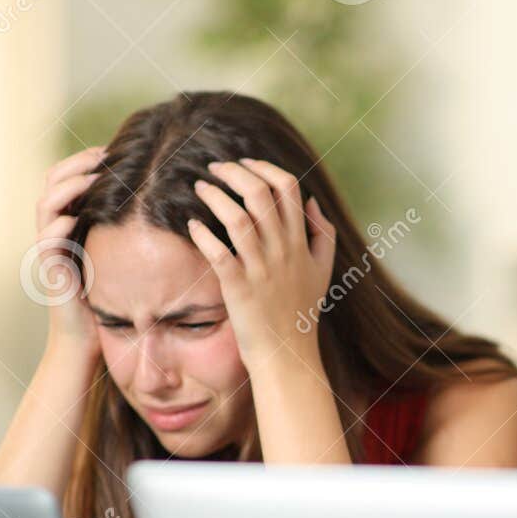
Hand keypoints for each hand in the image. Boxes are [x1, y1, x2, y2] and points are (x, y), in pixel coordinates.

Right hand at [31, 145, 106, 353]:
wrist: (88, 339)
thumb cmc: (111, 297)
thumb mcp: (121, 254)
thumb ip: (126, 227)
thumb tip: (162, 200)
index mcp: (70, 220)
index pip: (67, 175)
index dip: (86, 158)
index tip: (113, 148)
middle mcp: (54, 229)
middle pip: (51, 180)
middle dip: (77, 164)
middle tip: (103, 155)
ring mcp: (49, 249)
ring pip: (44, 205)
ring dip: (67, 188)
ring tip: (92, 179)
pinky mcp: (49, 271)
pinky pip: (44, 243)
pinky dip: (56, 228)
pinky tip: (74, 219)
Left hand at [187, 158, 335, 369]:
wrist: (287, 354)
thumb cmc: (300, 311)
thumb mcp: (322, 270)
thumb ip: (323, 234)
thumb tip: (311, 201)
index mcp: (300, 242)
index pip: (288, 187)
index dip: (264, 167)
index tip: (245, 163)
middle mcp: (282, 250)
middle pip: (259, 193)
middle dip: (234, 172)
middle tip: (215, 167)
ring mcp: (260, 268)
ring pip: (237, 217)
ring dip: (214, 195)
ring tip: (199, 187)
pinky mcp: (239, 287)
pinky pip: (218, 252)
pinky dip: (202, 234)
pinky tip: (193, 225)